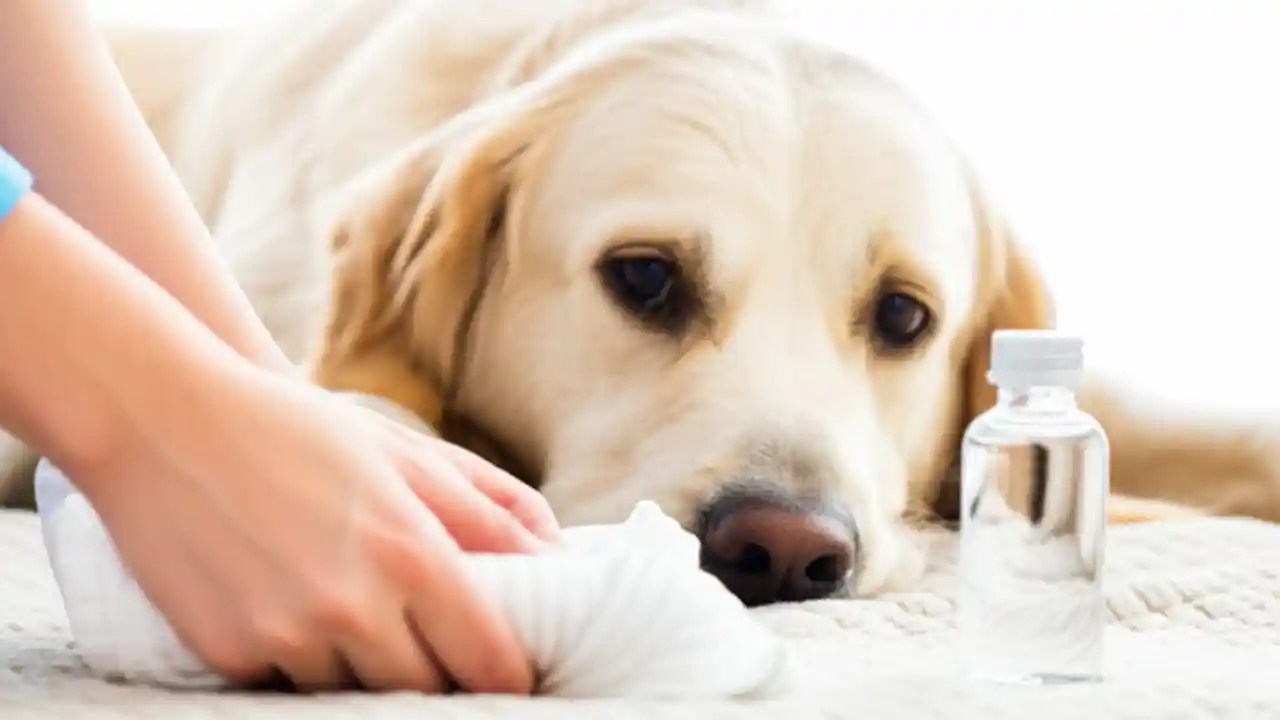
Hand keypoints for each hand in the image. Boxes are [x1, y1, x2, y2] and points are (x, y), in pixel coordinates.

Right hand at [75, 364, 556, 693]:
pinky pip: (291, 688)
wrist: (165, 421)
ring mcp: (286, 638)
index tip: (512, 669)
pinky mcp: (229, 654)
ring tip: (358, 612)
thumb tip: (560, 561)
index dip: (508, 674)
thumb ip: (492, 516)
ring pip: (358, 698)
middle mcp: (352, 606)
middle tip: (438, 642)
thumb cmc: (303, 432)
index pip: (488, 661)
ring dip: (370, 669)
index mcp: (411, 554)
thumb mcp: (409, 458)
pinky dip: (307, 663)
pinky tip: (296, 609)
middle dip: (442, 673)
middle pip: (428, 692)